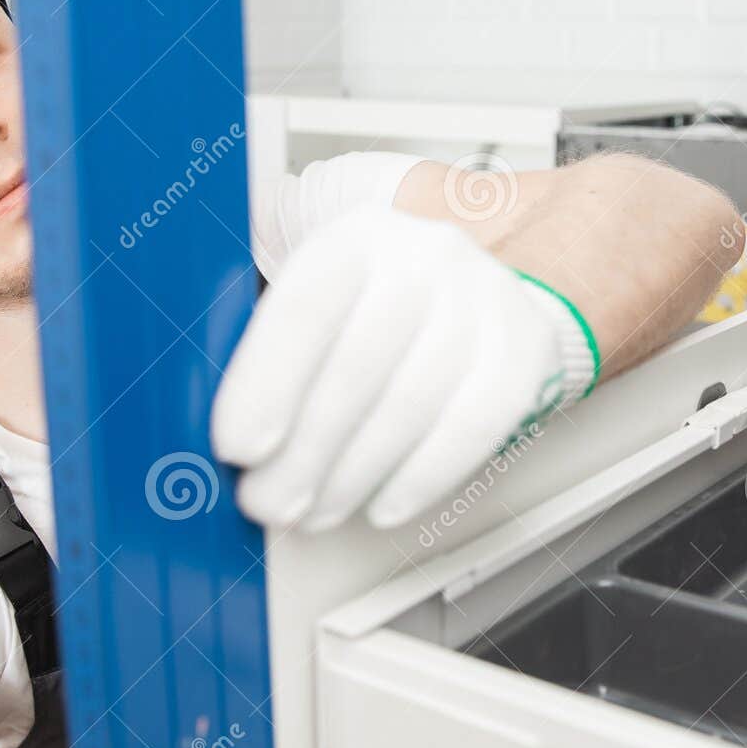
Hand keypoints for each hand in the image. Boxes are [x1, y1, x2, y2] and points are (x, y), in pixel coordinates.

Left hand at [211, 207, 588, 532]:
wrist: (481, 282)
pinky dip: (424, 477)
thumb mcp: (314, 289)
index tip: (238, 449)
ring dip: (353, 477)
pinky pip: (474, 426)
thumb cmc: (373, 303)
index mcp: (354, 235)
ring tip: (314, 511)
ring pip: (411, 405)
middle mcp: (424, 257)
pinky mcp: (524, 349)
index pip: (306, 308)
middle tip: (268, 502)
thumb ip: (264, 340)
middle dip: (304, 454)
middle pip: (357, 369)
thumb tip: (222, 430)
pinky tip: (384, 506)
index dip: (268, 383)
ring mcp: (483, 301)